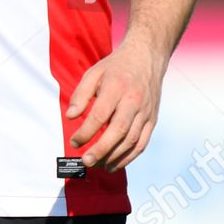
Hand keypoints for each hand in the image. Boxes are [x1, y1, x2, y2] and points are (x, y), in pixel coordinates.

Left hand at [65, 36, 166, 172]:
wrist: (146, 58)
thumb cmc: (116, 67)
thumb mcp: (94, 73)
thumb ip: (81, 95)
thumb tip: (71, 117)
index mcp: (117, 87)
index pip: (100, 114)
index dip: (86, 132)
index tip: (74, 141)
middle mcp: (134, 101)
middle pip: (119, 130)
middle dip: (101, 149)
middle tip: (86, 161)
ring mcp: (145, 112)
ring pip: (131, 140)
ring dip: (114, 157)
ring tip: (97, 165)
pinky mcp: (152, 120)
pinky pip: (141, 143)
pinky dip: (129, 157)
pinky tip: (114, 164)